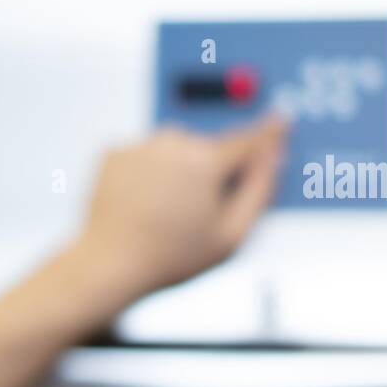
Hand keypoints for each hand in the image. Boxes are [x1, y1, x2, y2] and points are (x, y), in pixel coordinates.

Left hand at [76, 113, 288, 298]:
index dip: (267, 134)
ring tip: (162, 213)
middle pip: (207, 149)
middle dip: (208, 173)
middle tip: (194, 215)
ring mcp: (140, 144)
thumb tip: (273, 156)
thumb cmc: (169, 257)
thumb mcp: (231, 235)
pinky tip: (140, 204)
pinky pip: (143, 156)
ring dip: (176, 172)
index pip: (248, 139)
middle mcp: (172, 141)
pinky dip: (145, 174)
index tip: (279, 121)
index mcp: (206, 159)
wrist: (107, 265)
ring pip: (173, 150)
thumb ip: (260, 190)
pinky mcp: (113, 151)